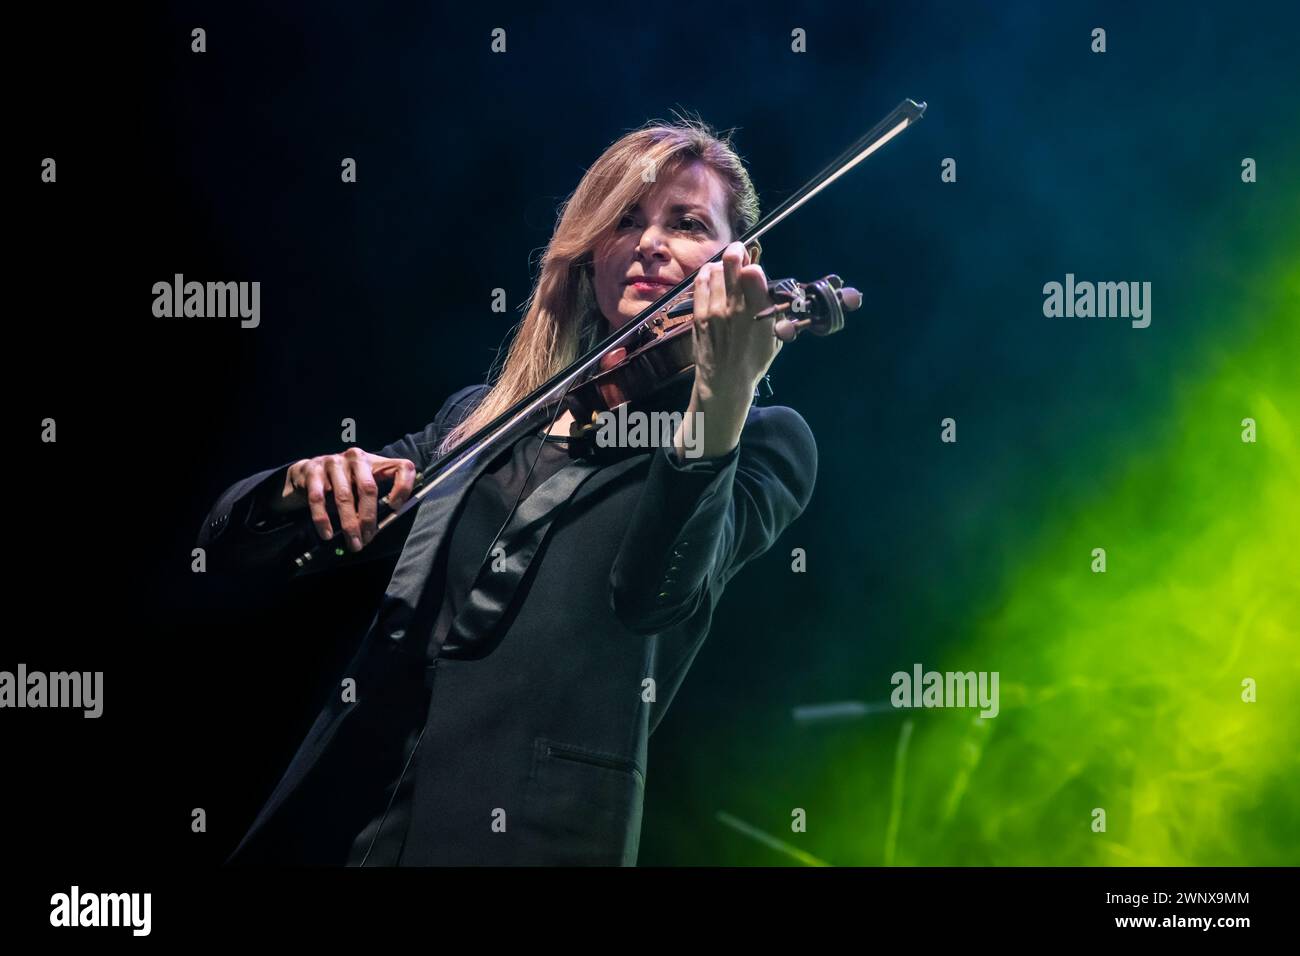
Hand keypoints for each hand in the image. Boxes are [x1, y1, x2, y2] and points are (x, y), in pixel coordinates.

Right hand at [278, 448, 416, 551]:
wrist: (305, 473)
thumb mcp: (360, 487)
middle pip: (368, 488)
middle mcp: (356, 458)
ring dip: (349, 524)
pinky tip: (327, 534)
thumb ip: (373, 502)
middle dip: (368, 518)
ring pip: (344, 496)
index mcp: (375, 462)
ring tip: (352, 543)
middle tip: (367, 539)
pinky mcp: (313, 470)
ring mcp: (334, 462)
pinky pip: (319, 499)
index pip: (402, 467)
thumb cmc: (341, 484)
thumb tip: (376, 530)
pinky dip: (323, 519)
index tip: (396, 507)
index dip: (404, 486)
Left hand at [690, 241, 782, 405]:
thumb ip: (774, 309)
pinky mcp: (698, 314)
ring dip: (723, 265)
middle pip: (731, 262)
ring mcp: (713, 309)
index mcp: (758, 313)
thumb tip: (768, 287)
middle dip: (737, 252)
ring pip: (715, 269)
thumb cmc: (754, 361)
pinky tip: (713, 275)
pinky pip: (700, 283)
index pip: (753, 272)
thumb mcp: (775, 336)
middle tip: (740, 253)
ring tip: (727, 270)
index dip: (753, 263)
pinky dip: (707, 274)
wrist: (724, 382)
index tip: (754, 267)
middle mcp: (734, 307)